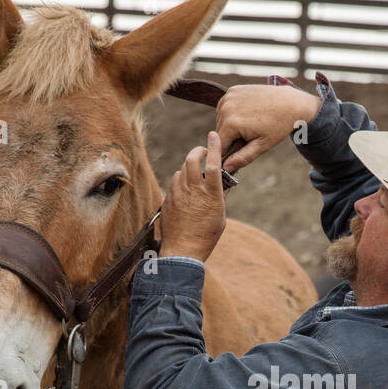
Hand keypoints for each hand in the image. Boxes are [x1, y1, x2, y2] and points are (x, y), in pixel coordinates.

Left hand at [159, 132, 225, 262]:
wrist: (182, 251)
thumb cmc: (206, 237)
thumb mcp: (220, 216)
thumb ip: (218, 197)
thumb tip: (219, 184)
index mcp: (210, 195)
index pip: (213, 165)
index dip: (213, 148)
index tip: (212, 136)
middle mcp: (193, 191)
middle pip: (191, 159)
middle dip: (197, 151)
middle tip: (201, 152)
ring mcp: (178, 194)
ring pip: (181, 171)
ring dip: (188, 169)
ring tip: (194, 178)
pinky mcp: (167, 200)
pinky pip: (173, 183)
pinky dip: (180, 182)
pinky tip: (184, 191)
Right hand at [216, 83, 320, 172]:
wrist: (290, 102)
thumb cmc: (278, 125)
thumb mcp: (262, 145)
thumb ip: (242, 158)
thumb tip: (225, 168)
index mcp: (231, 123)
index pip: (219, 146)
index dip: (229, 152)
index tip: (242, 150)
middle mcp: (226, 108)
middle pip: (220, 133)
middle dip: (231, 137)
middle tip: (252, 134)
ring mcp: (228, 97)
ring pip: (221, 120)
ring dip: (231, 125)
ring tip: (251, 123)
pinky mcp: (232, 90)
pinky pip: (225, 108)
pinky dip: (232, 112)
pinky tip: (247, 113)